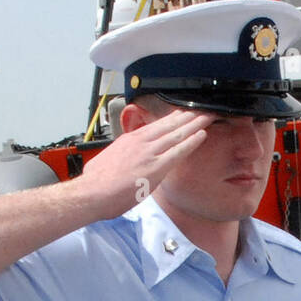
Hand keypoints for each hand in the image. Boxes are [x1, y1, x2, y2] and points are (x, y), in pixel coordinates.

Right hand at [74, 108, 214, 217]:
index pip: (157, 125)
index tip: (184, 113)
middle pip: (170, 124)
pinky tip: (202, 135)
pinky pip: (178, 151)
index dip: (173, 118)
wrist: (92, 192)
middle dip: (188, 116)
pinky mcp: (155, 167)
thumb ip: (124, 157)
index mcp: (130, 139)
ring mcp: (149, 153)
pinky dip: (191, 141)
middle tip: (204, 108)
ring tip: (209, 115)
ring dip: (195, 123)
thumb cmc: (98, 182)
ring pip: (177, 133)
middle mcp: (141, 141)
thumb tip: (127, 161)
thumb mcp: (111, 160)